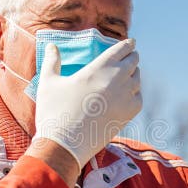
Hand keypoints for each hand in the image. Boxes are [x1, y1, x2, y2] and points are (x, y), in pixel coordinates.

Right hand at [31, 39, 141, 169]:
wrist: (65, 144)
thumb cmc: (55, 111)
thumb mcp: (49, 83)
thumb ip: (52, 61)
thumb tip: (51, 46)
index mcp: (99, 68)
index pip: (122, 49)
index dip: (128, 44)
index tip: (131, 42)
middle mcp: (116, 80)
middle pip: (134, 62)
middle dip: (132, 58)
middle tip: (129, 57)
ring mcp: (125, 98)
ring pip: (137, 80)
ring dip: (133, 75)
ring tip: (128, 75)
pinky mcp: (128, 115)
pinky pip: (138, 98)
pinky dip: (135, 94)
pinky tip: (128, 94)